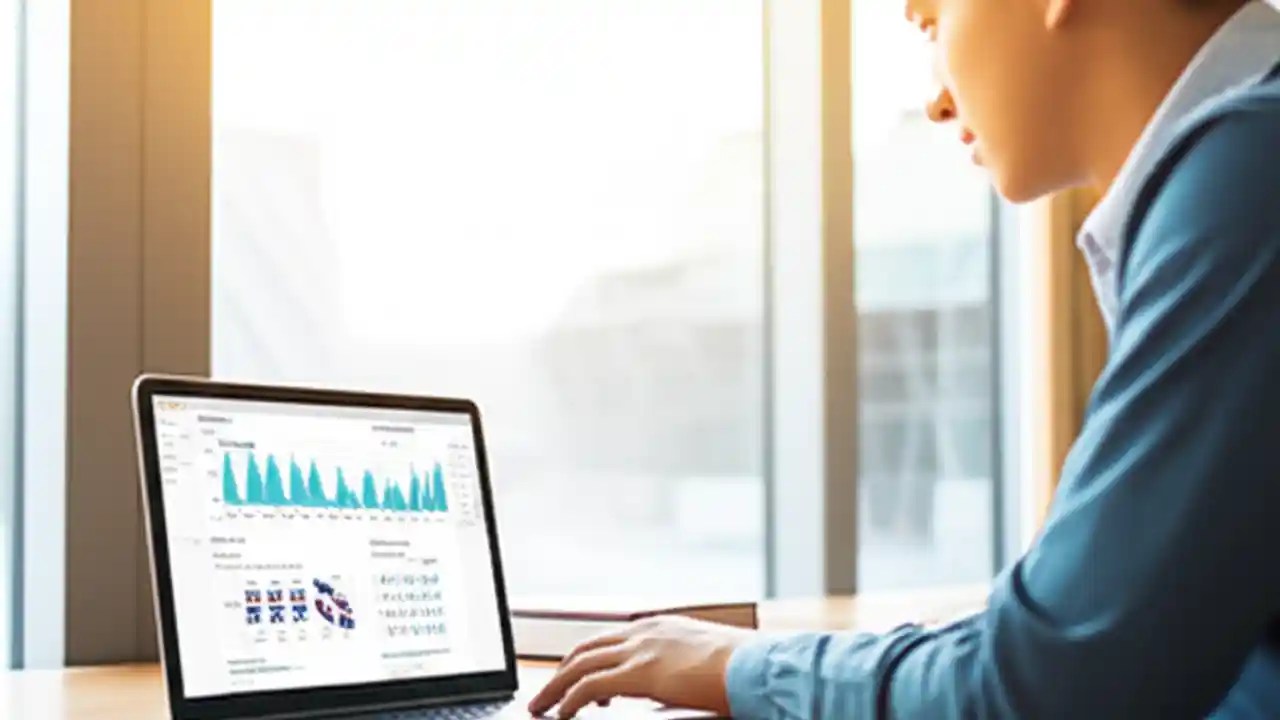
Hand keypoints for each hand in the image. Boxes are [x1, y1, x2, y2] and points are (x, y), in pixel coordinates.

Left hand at [527, 616, 755, 718]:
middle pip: (586, 647)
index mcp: (660, 625)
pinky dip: (569, 700)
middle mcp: (643, 632)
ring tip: (543, 705)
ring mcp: (639, 650)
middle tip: (548, 691)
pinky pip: (588, 686)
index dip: (587, 657)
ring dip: (556, 685)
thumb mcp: (705, 657)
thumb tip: (679, 681)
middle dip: (562, 669)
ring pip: (579, 664)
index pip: (610, 639)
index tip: (576, 674)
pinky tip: (563, 714)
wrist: (754, 665)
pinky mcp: (638, 673)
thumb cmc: (742, 666)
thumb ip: (683, 663)